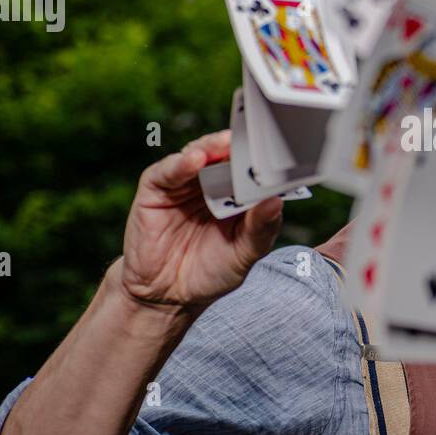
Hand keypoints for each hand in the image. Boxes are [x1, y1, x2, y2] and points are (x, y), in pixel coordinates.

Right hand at [119, 131, 283, 310]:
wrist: (167, 295)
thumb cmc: (211, 272)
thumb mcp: (244, 255)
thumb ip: (260, 229)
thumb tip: (276, 201)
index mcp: (239, 196)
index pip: (255, 170)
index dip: (266, 161)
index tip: (279, 153)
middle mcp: (213, 184)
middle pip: (228, 155)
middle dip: (242, 146)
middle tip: (254, 139)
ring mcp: (184, 184)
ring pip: (199, 154)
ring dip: (213, 146)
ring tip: (226, 144)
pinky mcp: (156, 188)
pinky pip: (167, 170)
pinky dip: (181, 163)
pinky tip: (195, 159)